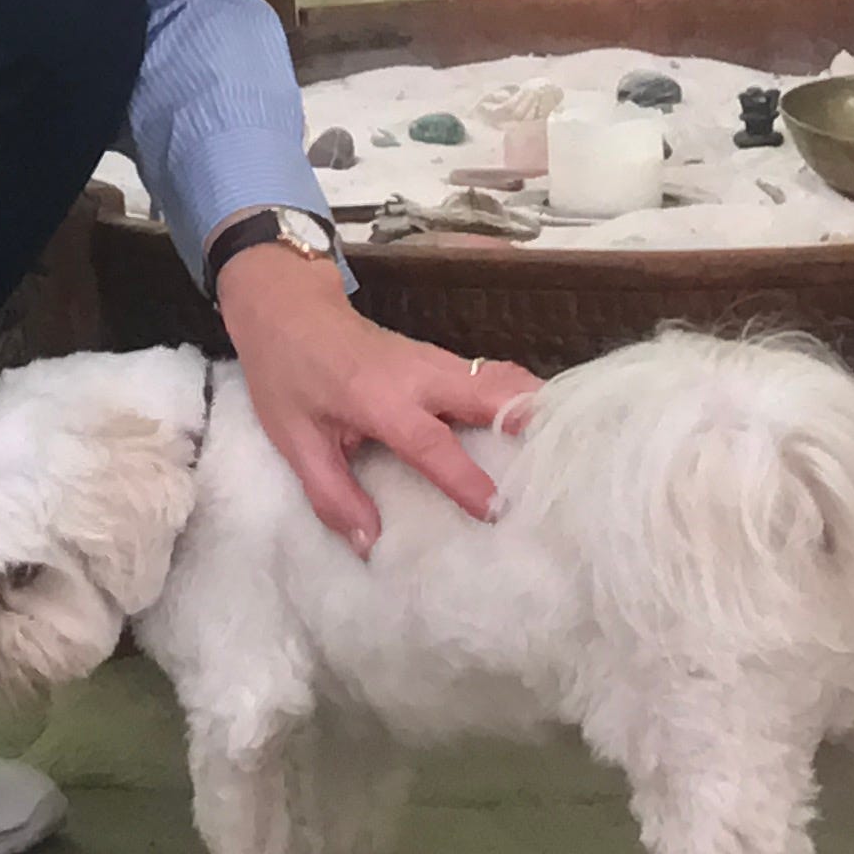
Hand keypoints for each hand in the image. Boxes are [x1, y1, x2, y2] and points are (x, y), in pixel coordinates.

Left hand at [214, 241, 540, 551]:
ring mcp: (434, 360)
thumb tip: (370, 544)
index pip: (431, 442)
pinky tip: (536, 427)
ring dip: (533, 409)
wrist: (287, 309)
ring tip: (566, 450)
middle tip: (564, 467)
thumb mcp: (295, 440)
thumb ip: (332, 494)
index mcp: (378, 398)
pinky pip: (491, 375)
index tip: (496, 511)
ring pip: (499, 377)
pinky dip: (519, 398)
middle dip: (531, 424)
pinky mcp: (441, 359)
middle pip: (491, 392)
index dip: (465, 477)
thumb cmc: (287, 374)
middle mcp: (418, 374)